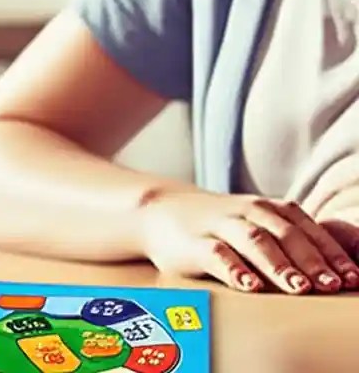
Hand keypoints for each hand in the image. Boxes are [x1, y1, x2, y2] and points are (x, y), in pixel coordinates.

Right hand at [138, 189, 358, 293]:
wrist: (158, 210)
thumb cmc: (219, 226)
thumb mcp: (256, 223)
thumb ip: (291, 238)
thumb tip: (338, 268)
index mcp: (268, 209)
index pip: (306, 229)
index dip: (331, 253)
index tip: (352, 277)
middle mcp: (247, 212)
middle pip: (284, 234)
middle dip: (311, 261)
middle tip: (331, 285)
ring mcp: (219, 226)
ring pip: (253, 241)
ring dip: (278, 265)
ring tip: (298, 287)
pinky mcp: (192, 243)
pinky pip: (215, 255)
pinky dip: (235, 270)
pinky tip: (250, 286)